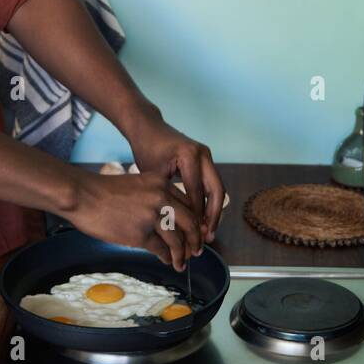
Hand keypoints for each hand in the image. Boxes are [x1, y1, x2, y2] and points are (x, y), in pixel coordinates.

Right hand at [62, 169, 201, 270]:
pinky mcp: (140, 234)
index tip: (196, 231)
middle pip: (190, 222)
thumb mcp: (137, 184)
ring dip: (182, 254)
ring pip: (178, 240)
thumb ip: (154, 197)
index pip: (188, 204)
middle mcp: (161, 198)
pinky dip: (167, 257)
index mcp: (161, 183)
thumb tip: (168, 219)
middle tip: (197, 249)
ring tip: (182, 262)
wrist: (83, 195)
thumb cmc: (104, 191)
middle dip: (196, 239)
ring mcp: (152, 216)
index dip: (195, 221)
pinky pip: (161, 249)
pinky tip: (168, 261)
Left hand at [125, 112, 225, 246]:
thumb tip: (178, 224)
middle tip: (208, 236)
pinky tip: (203, 218)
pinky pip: (211, 184)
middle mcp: (204, 154)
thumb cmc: (146, 149)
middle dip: (214, 215)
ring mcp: (207, 156)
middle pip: (217, 190)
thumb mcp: (154, 174)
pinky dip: (209, 201)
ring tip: (208, 232)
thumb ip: (168, 195)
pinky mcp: (205, 160)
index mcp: (190, 156)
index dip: (196, 215)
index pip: (197, 192)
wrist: (147, 127)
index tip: (193, 235)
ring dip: (214, 210)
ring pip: (217, 188)